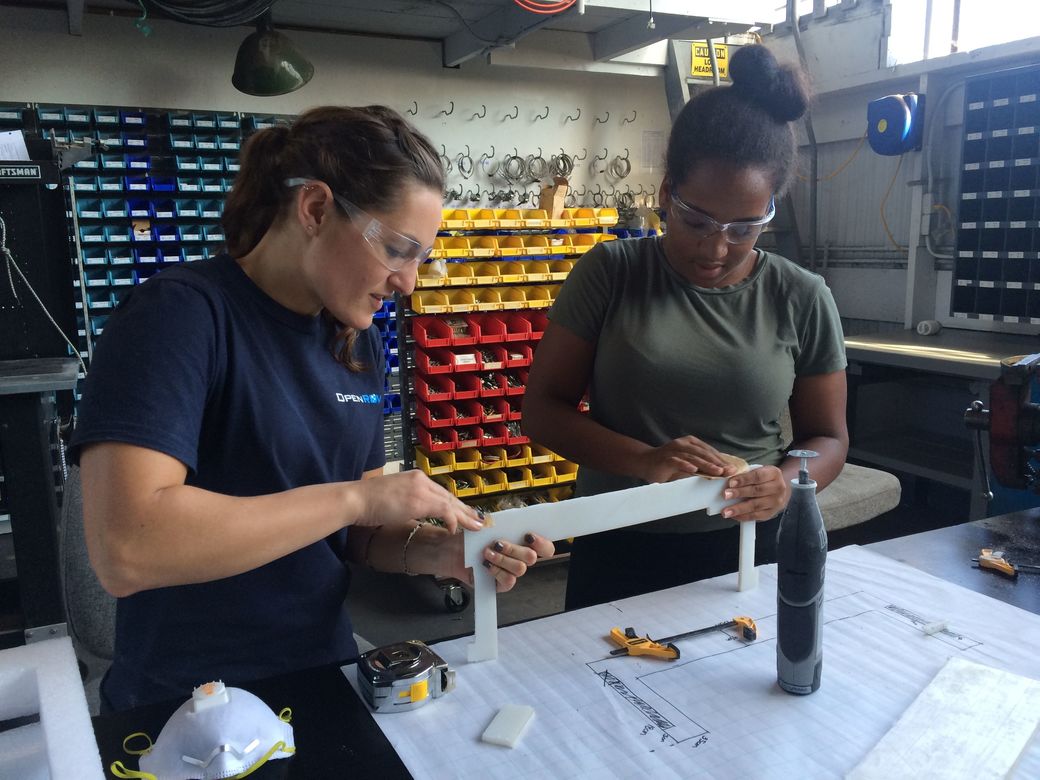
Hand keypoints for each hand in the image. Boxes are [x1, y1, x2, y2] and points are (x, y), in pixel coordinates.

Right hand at [353, 470, 483, 533]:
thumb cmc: (368, 502)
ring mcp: (421, 488)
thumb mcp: (393, 498)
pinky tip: (456, 529)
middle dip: (465, 510)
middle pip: (448, 496)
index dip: (453, 504)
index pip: (440, 492)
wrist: (356, 499)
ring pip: (450, 503)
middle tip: (479, 519)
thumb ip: (408, 502)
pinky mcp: (419, 501)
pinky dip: (452, 520)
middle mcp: (421, 479)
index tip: (464, 512)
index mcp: (415, 477)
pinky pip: (444, 511)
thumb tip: (417, 513)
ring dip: (465, 516)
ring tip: (477, 526)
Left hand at [443, 532, 554, 592]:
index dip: (542, 543)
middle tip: (497, 543)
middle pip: (532, 557)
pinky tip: (486, 564)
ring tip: (487, 552)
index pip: (545, 547)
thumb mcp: (486, 527)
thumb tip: (504, 520)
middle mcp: (519, 558)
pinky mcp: (501, 584)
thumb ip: (498, 523)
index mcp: (522, 543)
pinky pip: (508, 581)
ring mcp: (511, 572)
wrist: (452, 551)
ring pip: (520, 568)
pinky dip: (497, 571)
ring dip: (503, 559)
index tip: (528, 536)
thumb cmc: (471, 538)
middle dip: (514, 549)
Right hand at [636, 436, 741, 483]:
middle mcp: (683, 443)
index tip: (733, 468)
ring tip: (717, 471)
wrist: (645, 462)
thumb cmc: (668, 463)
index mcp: (691, 443)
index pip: (709, 451)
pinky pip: (677, 461)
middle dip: (717, 462)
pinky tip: (694, 470)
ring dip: (706, 464)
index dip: (721, 459)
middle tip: (728, 471)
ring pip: (693, 457)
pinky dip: (685, 465)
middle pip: (703, 453)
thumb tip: (721, 471)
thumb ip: (701, 466)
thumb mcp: (687, 464)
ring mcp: (674, 450)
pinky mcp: (665, 458)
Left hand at [720, 466, 789, 521]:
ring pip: (756, 506)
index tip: (730, 483)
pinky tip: (734, 516)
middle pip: (757, 491)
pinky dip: (743, 516)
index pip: (757, 476)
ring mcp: (776, 502)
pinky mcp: (771, 513)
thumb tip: (729, 482)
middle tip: (725, 495)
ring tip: (726, 511)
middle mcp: (778, 488)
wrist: (779, 490)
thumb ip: (745, 474)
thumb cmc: (764, 479)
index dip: (743, 479)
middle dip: (739, 493)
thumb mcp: (758, 470)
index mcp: (774, 474)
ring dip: (739, 509)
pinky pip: (756, 516)